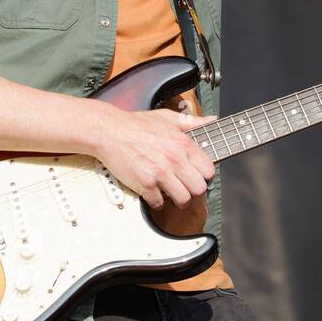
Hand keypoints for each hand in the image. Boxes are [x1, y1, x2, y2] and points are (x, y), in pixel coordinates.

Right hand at [90, 103, 216, 209]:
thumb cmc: (136, 124)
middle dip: (193, 190)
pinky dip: (156, 201)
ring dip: (177, 199)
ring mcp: (160, 173)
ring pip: (183, 200)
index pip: (208, 170)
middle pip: (199, 189)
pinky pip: (159, 203)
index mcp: (183, 144)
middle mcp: (175, 160)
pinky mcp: (145, 184)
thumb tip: (212, 120)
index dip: (204, 176)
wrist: (109, 131)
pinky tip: (153, 192)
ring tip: (170, 193)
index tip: (197, 176)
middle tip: (185, 187)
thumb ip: (192, 121)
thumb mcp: (167, 118)